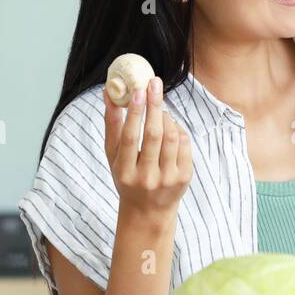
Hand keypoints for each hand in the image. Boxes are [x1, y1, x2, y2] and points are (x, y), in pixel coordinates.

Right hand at [103, 76, 192, 214]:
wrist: (148, 211)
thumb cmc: (127, 177)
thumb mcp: (113, 157)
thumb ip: (111, 126)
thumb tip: (109, 93)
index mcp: (124, 172)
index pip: (129, 137)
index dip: (135, 112)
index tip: (138, 90)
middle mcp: (146, 177)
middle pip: (153, 135)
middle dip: (154, 105)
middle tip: (154, 84)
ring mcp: (168, 178)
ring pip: (171, 137)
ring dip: (166, 116)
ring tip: (160, 109)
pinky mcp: (185, 177)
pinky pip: (185, 144)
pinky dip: (178, 129)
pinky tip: (170, 126)